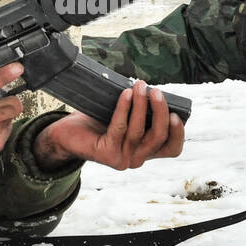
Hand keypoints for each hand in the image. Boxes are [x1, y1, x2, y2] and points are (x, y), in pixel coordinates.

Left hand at [33, 79, 184, 170]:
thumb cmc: (97, 122)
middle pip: (158, 137)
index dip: (178, 133)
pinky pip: (119, 128)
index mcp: (146, 150)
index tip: (176, 114)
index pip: (172, 149)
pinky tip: (125, 94)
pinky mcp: (107, 154)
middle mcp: (137, 158)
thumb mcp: (125, 116)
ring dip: (141, 105)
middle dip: (160, 111)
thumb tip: (151, 89)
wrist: (67, 135)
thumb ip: (141, 111)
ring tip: (139, 86)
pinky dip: (124, 109)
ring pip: (139, 131)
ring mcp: (123, 159)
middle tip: (155, 91)